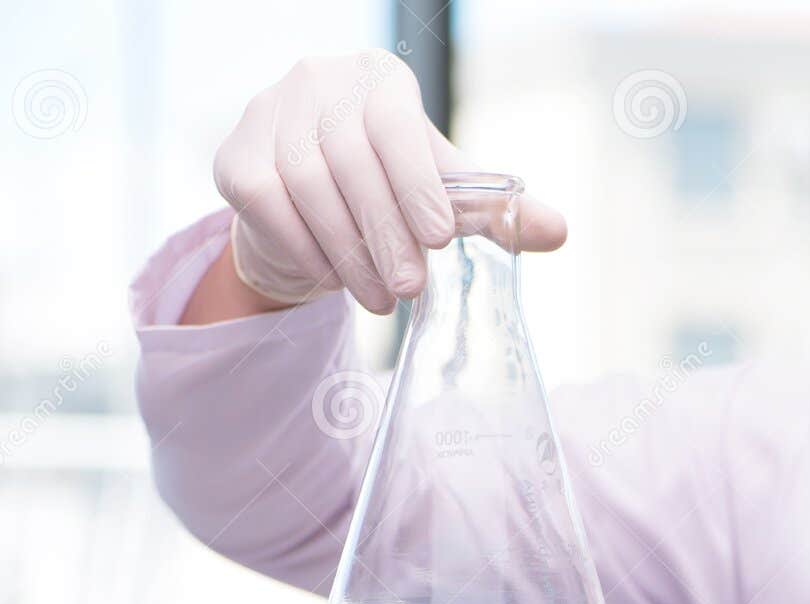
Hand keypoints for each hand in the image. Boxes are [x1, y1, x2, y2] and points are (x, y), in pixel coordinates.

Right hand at [213, 52, 566, 312]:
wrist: (312, 212)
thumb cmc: (389, 193)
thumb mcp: (443, 198)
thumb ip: (496, 211)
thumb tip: (557, 230)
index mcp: (378, 80)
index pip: (394, 123)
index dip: (417, 181)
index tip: (441, 237)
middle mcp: (317, 82)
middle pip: (350, 160)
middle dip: (385, 233)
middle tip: (412, 288)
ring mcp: (268, 113)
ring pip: (306, 185)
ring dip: (348, 251)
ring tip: (383, 299)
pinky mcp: (234, 157)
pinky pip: (268, 204)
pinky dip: (305, 248)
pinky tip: (335, 280)